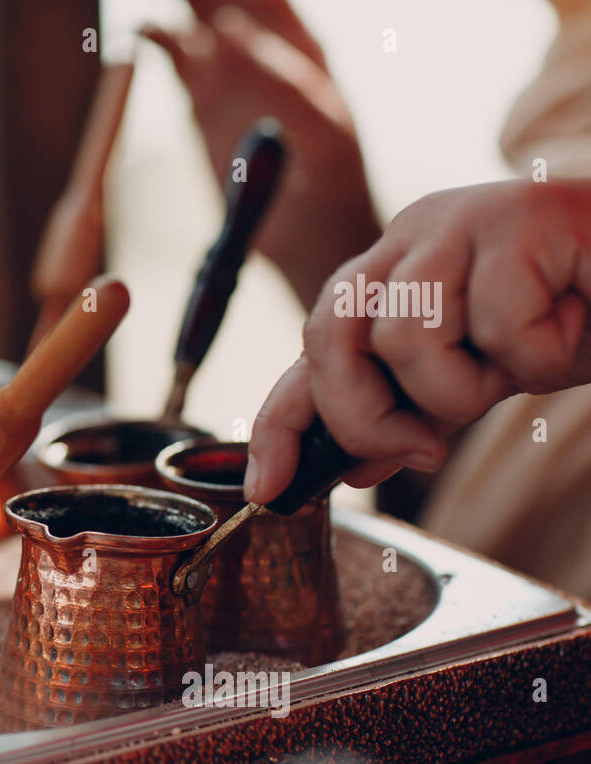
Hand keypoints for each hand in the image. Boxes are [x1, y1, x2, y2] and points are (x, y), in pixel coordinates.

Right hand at [142, 3, 380, 305]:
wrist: (310, 236)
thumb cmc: (331, 185)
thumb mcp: (322, 133)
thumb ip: (282, 82)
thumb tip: (226, 31)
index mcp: (301, 48)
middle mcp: (262, 51)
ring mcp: (228, 75)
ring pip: (195, 17)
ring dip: (174, 11)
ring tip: (153, 19)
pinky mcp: (200, 103)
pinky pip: (173, 58)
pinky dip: (154, 41)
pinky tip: (139, 37)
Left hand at [244, 179, 590, 503]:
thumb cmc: (576, 317)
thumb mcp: (479, 376)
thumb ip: (410, 412)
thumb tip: (349, 466)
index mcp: (394, 270)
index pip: (314, 346)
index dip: (280, 419)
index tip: (266, 486)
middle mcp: (413, 235)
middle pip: (330, 333)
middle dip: (364, 414)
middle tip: (425, 448)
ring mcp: (461, 218)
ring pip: (402, 336)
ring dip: (465, 386)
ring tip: (526, 364)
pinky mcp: (520, 215)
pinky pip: (497, 322)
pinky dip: (539, 354)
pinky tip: (573, 326)